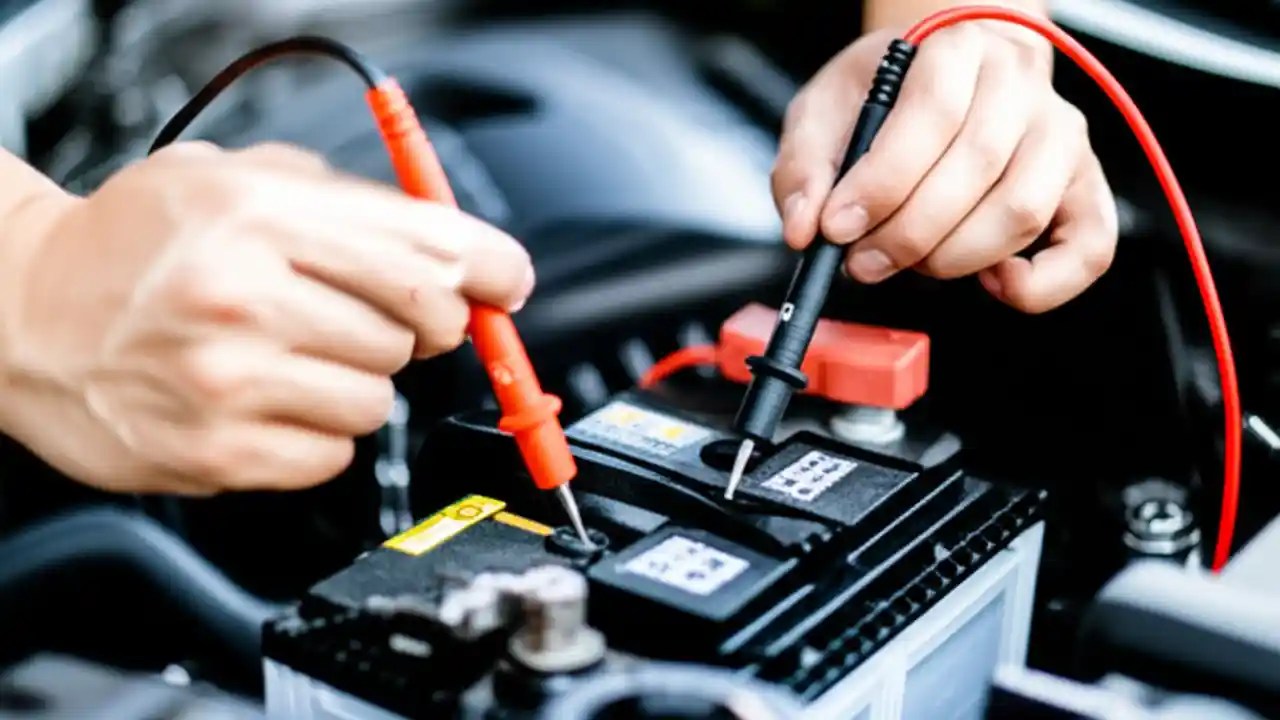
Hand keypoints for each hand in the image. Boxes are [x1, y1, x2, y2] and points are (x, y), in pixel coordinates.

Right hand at [0, 142, 532, 494]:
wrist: (23, 313)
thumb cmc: (135, 244)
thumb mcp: (236, 180)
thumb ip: (351, 207)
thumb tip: (461, 254)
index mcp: (259, 217)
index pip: (427, 249)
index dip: (490, 268)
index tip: (506, 284)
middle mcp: (247, 297)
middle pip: (420, 328)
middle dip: (414, 323)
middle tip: (372, 315)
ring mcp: (232, 383)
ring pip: (381, 399)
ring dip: (359, 380)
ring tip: (296, 355)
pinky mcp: (220, 453)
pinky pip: (334, 455)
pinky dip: (321, 431)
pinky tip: (273, 398)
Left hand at [772, 24, 1117, 312]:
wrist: (954, 76)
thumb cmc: (890, 98)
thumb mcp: (826, 111)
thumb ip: (805, 166)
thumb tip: (804, 227)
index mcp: (958, 49)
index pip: (933, 113)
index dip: (882, 181)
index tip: (837, 226)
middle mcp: (1022, 88)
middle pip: (976, 168)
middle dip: (906, 233)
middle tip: (862, 261)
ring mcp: (1062, 137)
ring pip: (1021, 211)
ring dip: (953, 257)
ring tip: (909, 262)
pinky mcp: (1084, 189)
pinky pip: (1088, 250)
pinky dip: (1039, 285)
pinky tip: (990, 281)